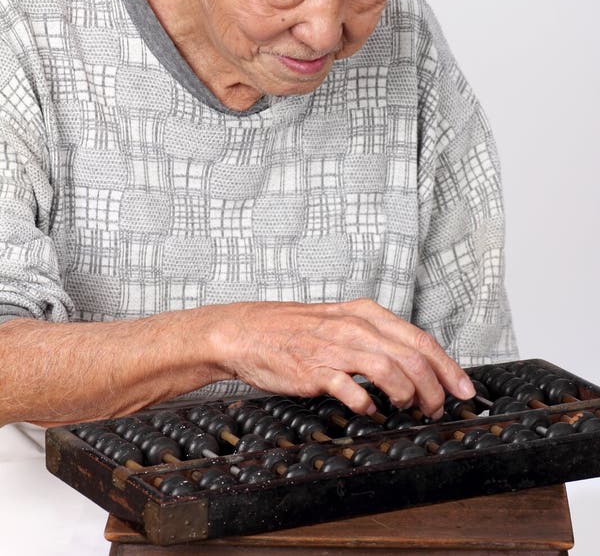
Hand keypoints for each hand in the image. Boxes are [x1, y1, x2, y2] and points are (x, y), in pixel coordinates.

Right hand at [209, 298, 474, 418]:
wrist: (247, 332)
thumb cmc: (294, 330)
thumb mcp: (340, 322)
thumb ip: (374, 338)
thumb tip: (412, 364)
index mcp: (365, 313)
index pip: (419, 338)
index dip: (448, 367)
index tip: (464, 389)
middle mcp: (355, 326)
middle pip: (412, 356)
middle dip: (435, 388)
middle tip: (438, 408)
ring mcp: (335, 348)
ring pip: (390, 371)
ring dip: (407, 396)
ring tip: (408, 410)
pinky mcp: (315, 370)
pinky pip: (352, 390)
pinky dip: (368, 405)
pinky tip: (369, 411)